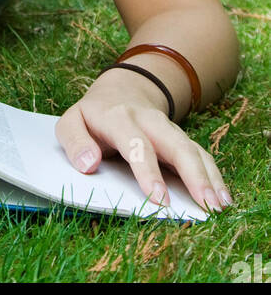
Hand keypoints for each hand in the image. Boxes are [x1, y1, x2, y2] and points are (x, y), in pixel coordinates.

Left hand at [54, 71, 233, 213]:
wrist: (121, 89)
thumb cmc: (94, 114)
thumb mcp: (72, 120)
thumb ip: (75, 141)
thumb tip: (89, 164)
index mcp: (119, 118)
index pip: (136, 144)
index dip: (148, 171)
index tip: (158, 198)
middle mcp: (149, 122)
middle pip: (176, 145)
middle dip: (193, 175)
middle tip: (205, 205)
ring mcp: (169, 130)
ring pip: (193, 151)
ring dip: (209, 178)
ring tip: (220, 205)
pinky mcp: (181, 140)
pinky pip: (201, 156)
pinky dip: (214, 175)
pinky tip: (223, 197)